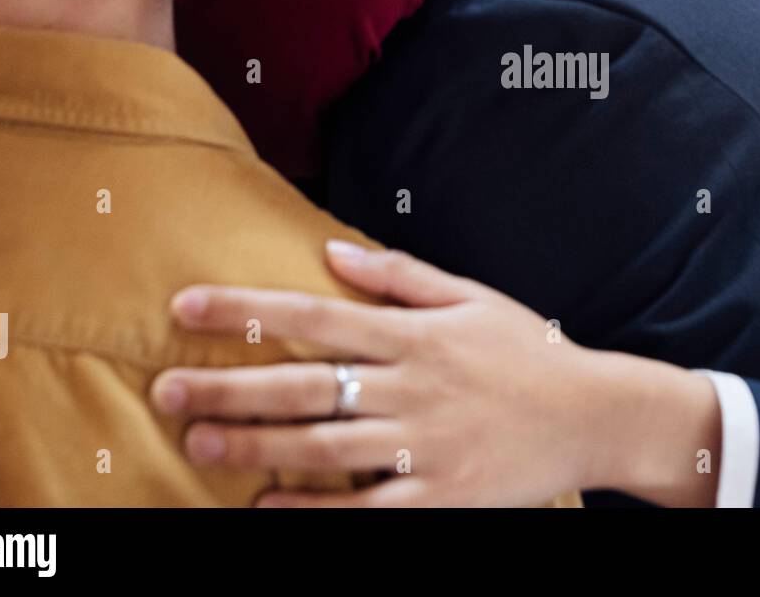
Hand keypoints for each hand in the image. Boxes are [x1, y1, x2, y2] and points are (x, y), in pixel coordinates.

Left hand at [151, 244, 598, 506]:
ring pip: (322, 445)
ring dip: (254, 446)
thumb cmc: (530, 351)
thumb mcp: (472, 297)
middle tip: (166, 393)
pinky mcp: (438, 496)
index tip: (186, 307)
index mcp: (415, 334)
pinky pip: (364, 507)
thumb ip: (400, 275)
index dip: (246, 310)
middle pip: (303, 385)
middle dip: (228, 387)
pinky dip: (313, 510)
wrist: (594, 415)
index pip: (315, 314)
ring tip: (199, 443)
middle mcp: (412, 386)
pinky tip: (265, 507)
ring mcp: (424, 444)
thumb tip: (329, 249)